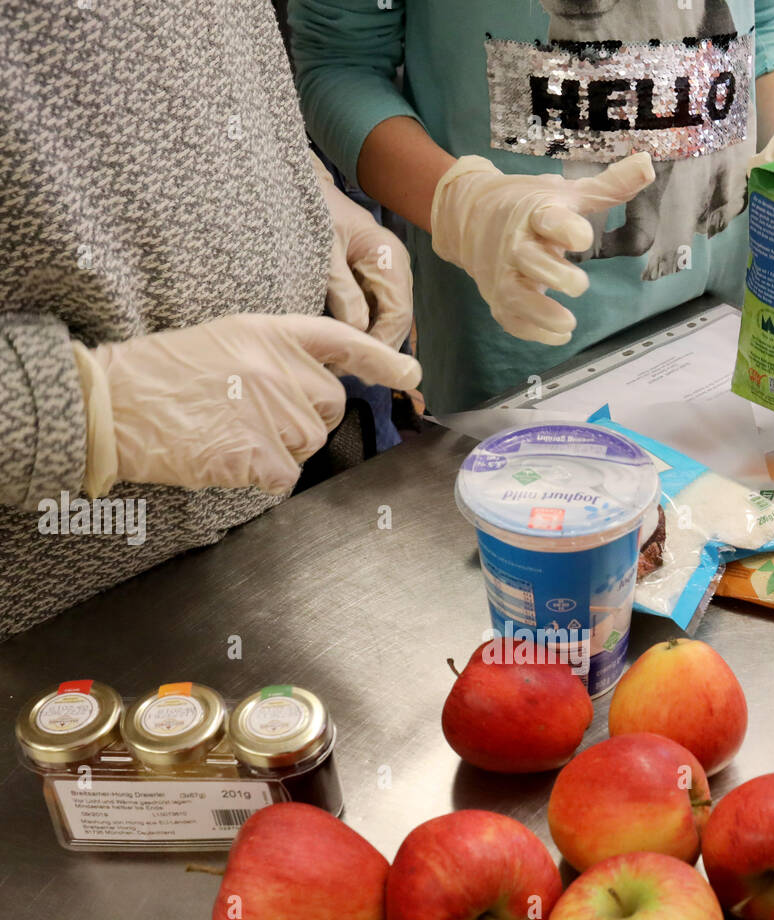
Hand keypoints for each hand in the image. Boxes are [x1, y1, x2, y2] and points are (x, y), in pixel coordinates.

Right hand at [86, 314, 420, 494]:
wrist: (112, 403)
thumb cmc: (158, 376)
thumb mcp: (221, 342)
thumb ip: (271, 357)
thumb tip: (309, 389)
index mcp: (268, 332)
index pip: (340, 341)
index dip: (379, 360)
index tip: (409, 374)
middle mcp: (278, 367)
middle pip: (329, 408)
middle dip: (304, 422)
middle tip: (251, 419)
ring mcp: (270, 410)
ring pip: (308, 446)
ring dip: (278, 452)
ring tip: (229, 435)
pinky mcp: (258, 452)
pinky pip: (284, 479)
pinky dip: (260, 480)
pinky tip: (225, 461)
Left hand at [313, 156, 413, 350]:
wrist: (303, 190)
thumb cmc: (314, 211)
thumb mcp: (323, 247)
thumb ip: (340, 286)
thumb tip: (357, 327)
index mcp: (390, 260)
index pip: (398, 315)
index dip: (380, 343)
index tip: (352, 361)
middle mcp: (394, 273)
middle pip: (395, 326)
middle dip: (372, 349)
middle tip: (339, 369)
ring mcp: (383, 281)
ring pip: (383, 325)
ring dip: (364, 345)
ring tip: (336, 363)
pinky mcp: (368, 287)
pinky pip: (370, 318)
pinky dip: (357, 334)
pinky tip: (337, 346)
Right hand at [430, 153, 655, 345]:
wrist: (472, 215)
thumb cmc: (529, 205)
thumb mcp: (566, 193)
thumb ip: (608, 187)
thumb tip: (648, 165)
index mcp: (534, 213)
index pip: (547, 219)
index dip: (566, 229)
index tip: (583, 238)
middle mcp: (515, 244)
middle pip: (530, 260)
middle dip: (555, 275)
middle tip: (580, 285)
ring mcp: (503, 274)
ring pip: (516, 296)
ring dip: (541, 312)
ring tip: (568, 324)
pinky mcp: (498, 298)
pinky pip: (512, 319)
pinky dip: (533, 331)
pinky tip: (560, 336)